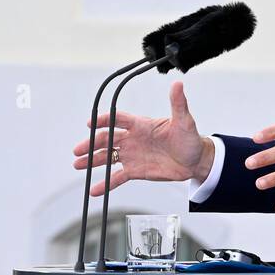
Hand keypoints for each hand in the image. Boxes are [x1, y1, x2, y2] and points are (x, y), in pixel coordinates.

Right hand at [71, 81, 213, 195]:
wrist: (196, 161)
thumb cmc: (190, 139)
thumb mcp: (185, 121)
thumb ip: (178, 104)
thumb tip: (178, 84)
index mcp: (141, 125)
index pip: (117, 119)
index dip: (103, 120)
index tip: (90, 123)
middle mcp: (132, 139)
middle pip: (107, 139)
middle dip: (91, 144)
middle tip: (78, 150)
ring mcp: (132, 155)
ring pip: (107, 157)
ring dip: (92, 160)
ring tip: (78, 165)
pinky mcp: (136, 171)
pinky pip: (117, 177)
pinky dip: (105, 183)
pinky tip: (94, 190)